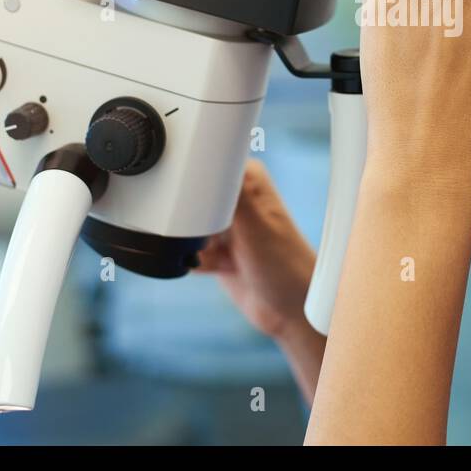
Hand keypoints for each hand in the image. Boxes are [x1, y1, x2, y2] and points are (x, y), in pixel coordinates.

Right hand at [194, 160, 315, 340]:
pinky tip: (214, 266)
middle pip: (187, 194)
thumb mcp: (256, 226)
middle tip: (210, 236)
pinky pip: (183, 248)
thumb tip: (210, 160)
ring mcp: (220, 223)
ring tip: (215, 253)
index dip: (192, 178)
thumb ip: (231, 194)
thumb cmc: (285, 265)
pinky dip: (189, 260)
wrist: (288, 310)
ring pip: (181, 224)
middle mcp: (232, 197)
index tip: (192, 200)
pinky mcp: (211, 247)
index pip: (206, 162)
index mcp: (246, 179)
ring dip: (188, 242)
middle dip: (188, 218)